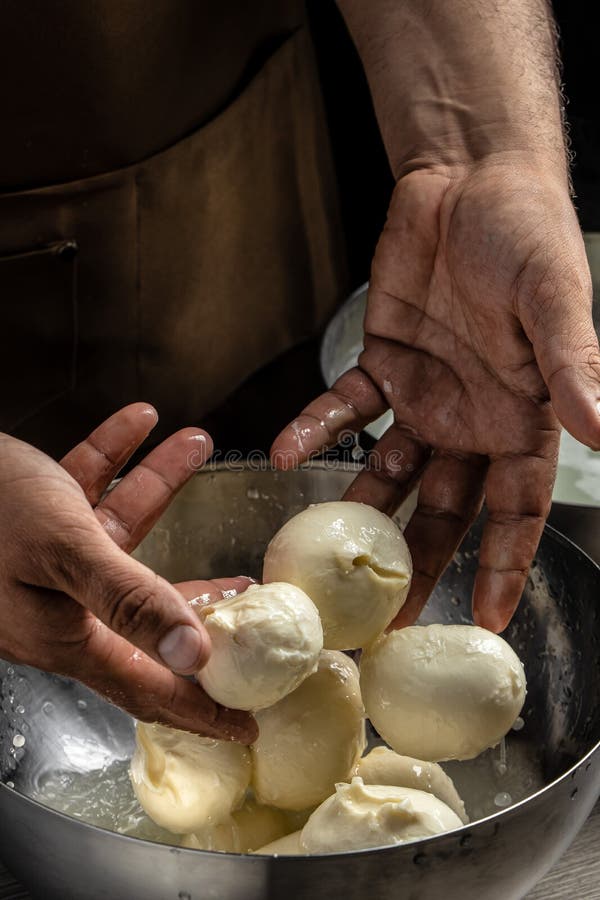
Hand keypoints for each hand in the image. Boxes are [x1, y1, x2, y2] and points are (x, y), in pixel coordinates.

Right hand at [0, 404, 256, 741]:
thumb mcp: (66, 553)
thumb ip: (131, 601)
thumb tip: (196, 652)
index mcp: (67, 633)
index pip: (147, 687)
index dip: (198, 709)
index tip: (245, 723)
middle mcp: (61, 605)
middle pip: (147, 610)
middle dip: (198, 594)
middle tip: (248, 594)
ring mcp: (50, 562)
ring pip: (123, 531)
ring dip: (159, 484)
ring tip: (194, 448)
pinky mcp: (38, 520)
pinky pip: (90, 489)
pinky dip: (116, 458)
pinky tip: (141, 425)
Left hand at [272, 161, 599, 631]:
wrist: (469, 180)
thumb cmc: (527, 233)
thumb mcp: (553, 300)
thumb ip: (572, 365)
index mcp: (523, 418)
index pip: (518, 508)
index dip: (506, 563)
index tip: (489, 621)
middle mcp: (473, 421)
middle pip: (445, 510)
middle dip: (418, 565)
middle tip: (385, 623)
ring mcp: (423, 398)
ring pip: (389, 475)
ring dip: (358, 516)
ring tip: (320, 563)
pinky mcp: (380, 367)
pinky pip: (345, 411)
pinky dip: (316, 431)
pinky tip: (287, 454)